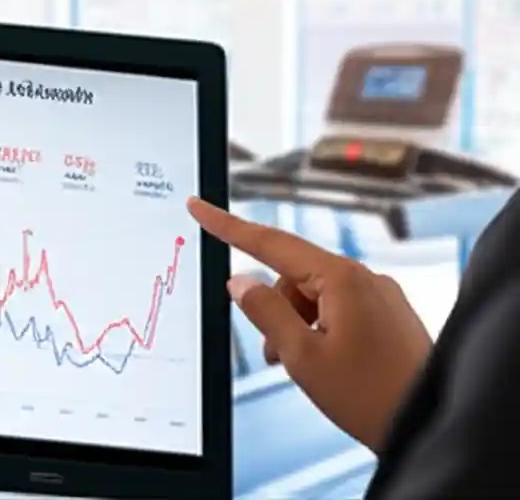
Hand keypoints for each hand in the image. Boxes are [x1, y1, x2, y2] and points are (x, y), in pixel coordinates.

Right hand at [188, 198, 431, 450]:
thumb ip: (265, 312)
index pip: (271, 243)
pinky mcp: (388, 316)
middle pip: (293, 277)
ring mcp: (380, 296)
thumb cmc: (372, 396)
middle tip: (277, 356)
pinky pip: (339, 310)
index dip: (228, 226)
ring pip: (314, 296)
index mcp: (342, 279)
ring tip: (308, 368)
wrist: (429, 424)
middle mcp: (364, 278)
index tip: (200, 207)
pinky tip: (329, 364)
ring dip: (298, 326)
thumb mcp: (302, 356)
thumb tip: (240, 282)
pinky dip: (321, 330)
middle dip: (275, 311)